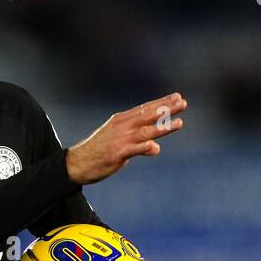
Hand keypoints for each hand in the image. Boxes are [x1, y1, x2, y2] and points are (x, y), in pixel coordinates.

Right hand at [65, 93, 186, 185]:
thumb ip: (137, 142)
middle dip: (167, 109)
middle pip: (149, 116)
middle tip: (183, 103)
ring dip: (163, 128)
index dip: (162, 102)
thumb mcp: (118, 141)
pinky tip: (156, 147)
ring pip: (146, 131)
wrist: (78, 163)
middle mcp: (123, 127)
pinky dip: (145, 148)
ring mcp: (121, 140)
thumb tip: (154, 147)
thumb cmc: (99, 151)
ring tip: (179, 123)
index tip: (177, 96)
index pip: (146, 108)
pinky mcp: (117, 154)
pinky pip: (134, 150)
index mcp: (122, 120)